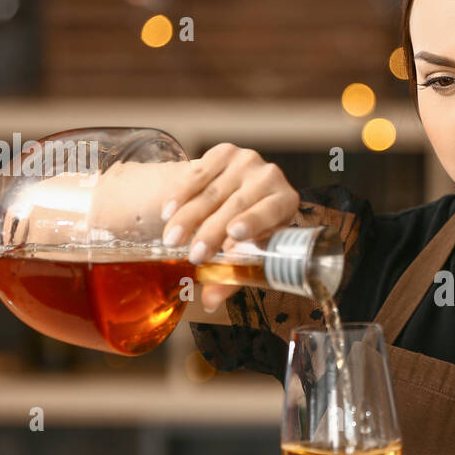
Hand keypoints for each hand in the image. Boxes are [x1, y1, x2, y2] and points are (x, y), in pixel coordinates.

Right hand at [159, 143, 299, 311]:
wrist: (239, 192)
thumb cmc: (250, 230)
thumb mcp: (248, 251)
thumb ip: (232, 276)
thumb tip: (209, 302)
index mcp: (286, 202)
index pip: (270, 211)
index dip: (253, 222)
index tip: (234, 234)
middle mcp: (271, 176)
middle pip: (236, 206)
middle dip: (210, 232)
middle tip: (192, 256)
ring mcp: (247, 161)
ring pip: (212, 192)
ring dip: (189, 218)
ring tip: (172, 240)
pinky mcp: (224, 152)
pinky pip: (197, 174)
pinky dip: (180, 195)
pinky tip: (168, 213)